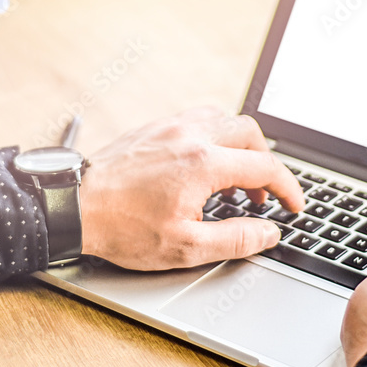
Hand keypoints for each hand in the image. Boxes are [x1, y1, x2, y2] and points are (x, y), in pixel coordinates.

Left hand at [78, 107, 304, 269]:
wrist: (73, 206)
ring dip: (240, 146)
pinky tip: (205, 164)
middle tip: (263, 195)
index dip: (288, 189)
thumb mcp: (185, 247)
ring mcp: (171, 126)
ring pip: (224, 119)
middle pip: (251, 134)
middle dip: (267, 164)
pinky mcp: (154, 127)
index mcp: (204, 164)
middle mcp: (191, 135)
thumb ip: (235, 239)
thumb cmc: (122, 227)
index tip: (294, 206)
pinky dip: (215, 137)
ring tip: (234, 180)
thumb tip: (268, 232)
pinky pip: (198, 119)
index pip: (265, 168)